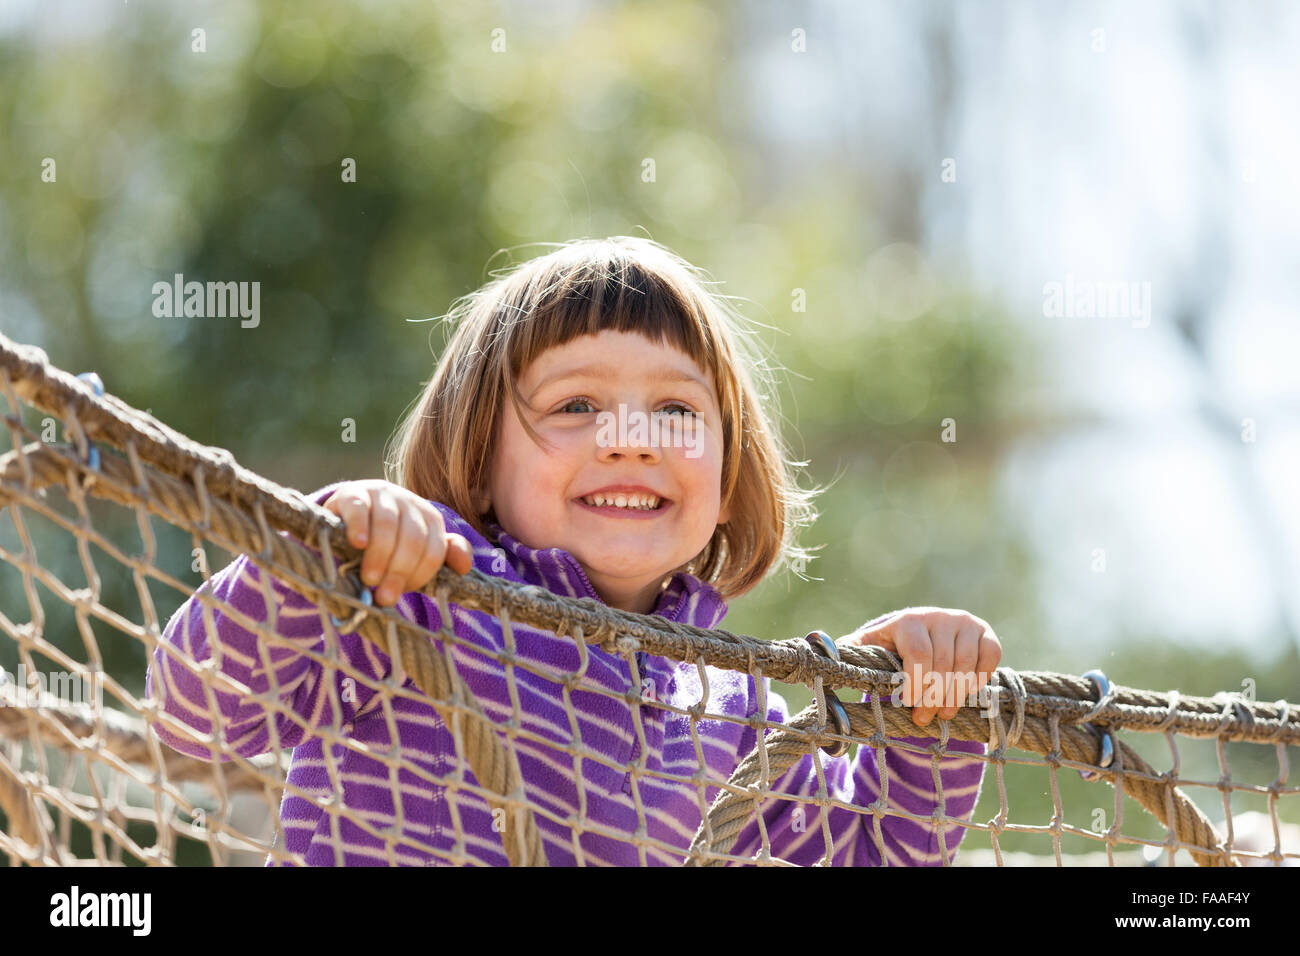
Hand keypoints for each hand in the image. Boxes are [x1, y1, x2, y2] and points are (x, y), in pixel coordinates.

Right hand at [322, 480, 473, 605]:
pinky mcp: (353, 492)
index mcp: (430, 518)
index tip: (402, 594)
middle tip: (385, 596)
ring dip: (380, 555)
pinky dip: (360, 526)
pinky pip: (359, 508)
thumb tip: (464, 567)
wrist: (348, 513)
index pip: (434, 550)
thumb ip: (443, 556)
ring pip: (387, 524)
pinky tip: (359, 544)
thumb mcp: (417, 550)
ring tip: (370, 579)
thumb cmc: (387, 540)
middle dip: (400, 570)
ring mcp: (382, 494)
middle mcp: (410, 502)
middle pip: (413, 538)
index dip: (420, 574)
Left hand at [843, 607, 1001, 726]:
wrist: (924, 632)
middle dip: (934, 697)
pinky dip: (981, 677)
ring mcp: (963, 621)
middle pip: (942, 664)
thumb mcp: (870, 648)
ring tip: (945, 714)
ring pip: (965, 665)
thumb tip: (824, 655)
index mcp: (907, 620)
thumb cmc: (892, 647)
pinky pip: (990, 655)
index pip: (917, 654)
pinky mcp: (984, 630)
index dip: (916, 683)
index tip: (911, 706)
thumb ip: (849, 652)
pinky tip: (968, 692)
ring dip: (956, 695)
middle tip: (926, 719)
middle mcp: (937, 616)